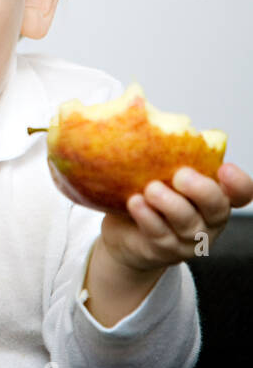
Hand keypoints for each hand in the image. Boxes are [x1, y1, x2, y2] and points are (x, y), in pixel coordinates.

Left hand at [100, 162, 252, 272]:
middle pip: (216, 208)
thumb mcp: (162, 175)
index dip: (239, 183)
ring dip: (169, 204)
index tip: (225, 169)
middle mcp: (209, 219)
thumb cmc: (147, 196)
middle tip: (181, 175)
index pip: (241, 193)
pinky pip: (159, 234)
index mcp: (216, 196)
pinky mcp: (164, 250)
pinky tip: (136, 203)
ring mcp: (188, 238)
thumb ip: (168, 156)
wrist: (126, 235)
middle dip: (201, 190)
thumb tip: (149, 117)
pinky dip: (147, 217)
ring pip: (187, 223)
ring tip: (151, 189)